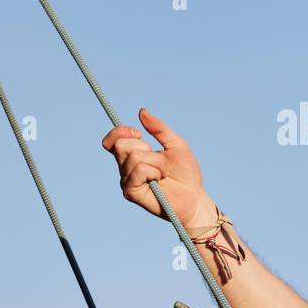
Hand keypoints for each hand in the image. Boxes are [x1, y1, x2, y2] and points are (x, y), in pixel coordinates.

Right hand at [101, 108, 213, 226]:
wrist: (195, 197)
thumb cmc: (186, 173)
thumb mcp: (176, 144)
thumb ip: (159, 128)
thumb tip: (141, 111)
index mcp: (132, 156)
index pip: (112, 140)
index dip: (121, 131)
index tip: (139, 133)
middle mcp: (125, 168)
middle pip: (120, 145)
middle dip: (145, 148)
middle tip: (160, 161)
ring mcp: (127, 181)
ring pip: (133, 157)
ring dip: (156, 161)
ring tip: (164, 172)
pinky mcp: (131, 193)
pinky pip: (138, 170)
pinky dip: (154, 171)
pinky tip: (160, 180)